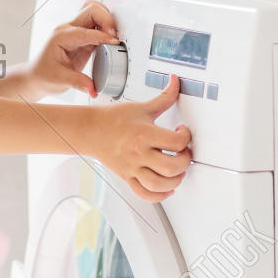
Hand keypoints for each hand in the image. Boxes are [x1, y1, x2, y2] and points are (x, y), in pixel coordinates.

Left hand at [27, 0, 121, 100]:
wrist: (37, 76)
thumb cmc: (44, 75)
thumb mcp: (60, 80)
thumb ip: (78, 82)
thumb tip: (93, 88)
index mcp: (61, 36)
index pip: (85, 31)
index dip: (101, 35)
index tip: (113, 42)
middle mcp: (68, 29)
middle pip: (91, 11)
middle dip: (106, 20)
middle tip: (114, 36)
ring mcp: (76, 31)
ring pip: (94, 11)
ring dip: (106, 19)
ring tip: (113, 35)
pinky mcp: (84, 36)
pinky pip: (97, 23)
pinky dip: (106, 26)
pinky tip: (110, 39)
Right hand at [86, 73, 192, 202]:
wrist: (91, 130)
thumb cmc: (113, 119)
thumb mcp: (141, 107)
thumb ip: (164, 97)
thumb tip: (176, 82)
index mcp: (144, 134)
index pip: (176, 143)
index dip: (186, 137)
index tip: (183, 132)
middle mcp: (138, 154)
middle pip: (171, 167)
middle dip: (185, 161)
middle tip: (183, 153)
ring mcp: (133, 168)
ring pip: (159, 185)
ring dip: (175, 180)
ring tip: (177, 170)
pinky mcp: (128, 177)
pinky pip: (144, 194)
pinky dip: (159, 195)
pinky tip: (167, 188)